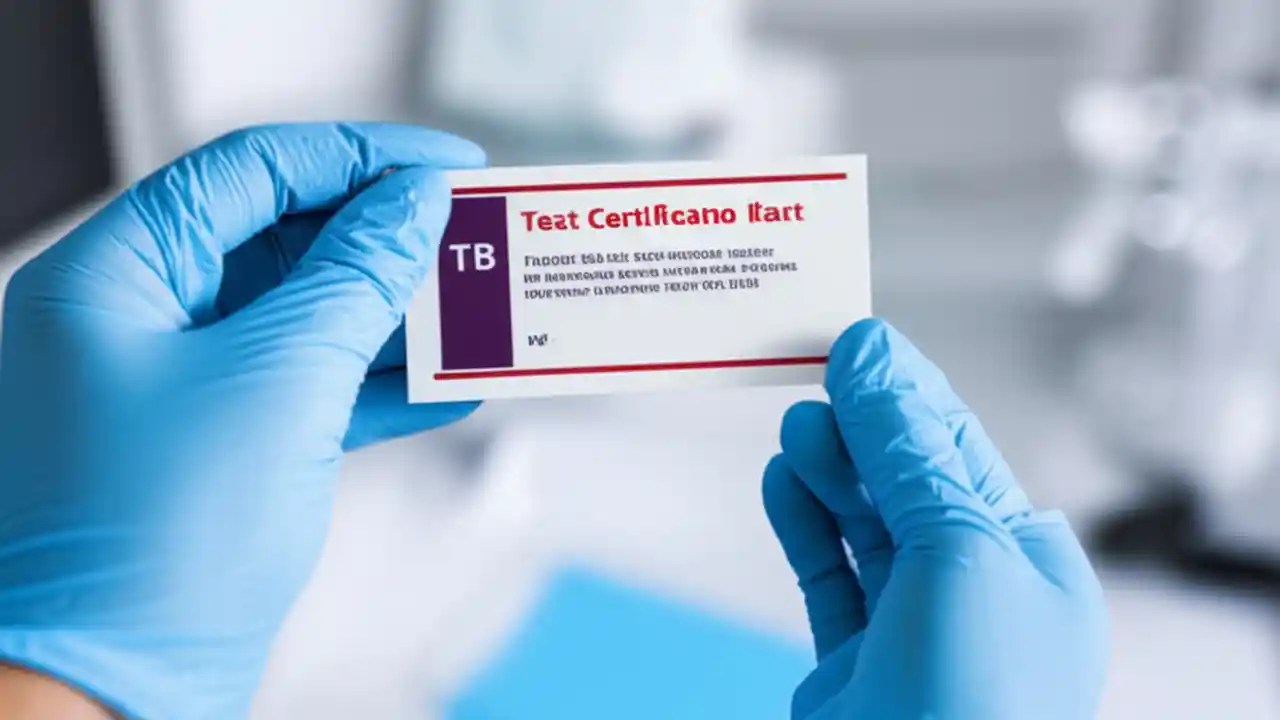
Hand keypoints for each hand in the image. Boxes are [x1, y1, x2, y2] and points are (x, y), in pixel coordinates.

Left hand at [0, 123, 484, 718]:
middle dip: (383, 237)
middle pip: (281, 239)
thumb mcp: (275, 382)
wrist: (105, 695)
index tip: (446, 165)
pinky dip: (379, 387)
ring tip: (475, 307)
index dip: (359, 157)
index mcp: (116, 276)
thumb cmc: (149, 546)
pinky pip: (310, 389)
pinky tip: (448, 388)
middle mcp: (138, 320)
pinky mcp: (220, 450)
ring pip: (304, 317)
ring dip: (393, 315)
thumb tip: (413, 205)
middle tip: (471, 233)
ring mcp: (178, 388)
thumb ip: (353, 279)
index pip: (251, 171)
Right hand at [763, 319, 1107, 718]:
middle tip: (808, 370)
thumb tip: (872, 360)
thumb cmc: (974, 703)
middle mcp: (975, 596)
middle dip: (860, 427)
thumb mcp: (955, 547)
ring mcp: (911, 633)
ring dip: (827, 470)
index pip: (960, 451)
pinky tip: (782, 482)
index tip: (855, 340)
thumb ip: (906, 452)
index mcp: (1029, 564)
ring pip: (862, 526)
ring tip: (794, 425)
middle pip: (907, 483)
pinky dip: (802, 525)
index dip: (907, 391)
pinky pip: (826, 577)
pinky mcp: (854, 668)